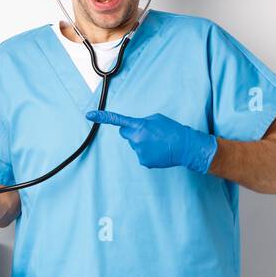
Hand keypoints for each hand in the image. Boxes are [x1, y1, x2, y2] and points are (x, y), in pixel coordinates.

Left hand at [85, 110, 217, 173]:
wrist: (186, 146)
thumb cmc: (173, 130)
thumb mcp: (156, 119)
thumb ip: (141, 122)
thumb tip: (134, 129)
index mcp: (140, 125)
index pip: (118, 120)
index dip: (102, 117)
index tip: (88, 115)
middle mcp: (136, 139)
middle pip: (125, 134)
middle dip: (133, 133)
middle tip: (149, 134)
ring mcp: (139, 151)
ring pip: (135, 145)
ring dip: (143, 143)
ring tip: (158, 143)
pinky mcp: (143, 161)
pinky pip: (141, 154)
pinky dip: (148, 153)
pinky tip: (158, 151)